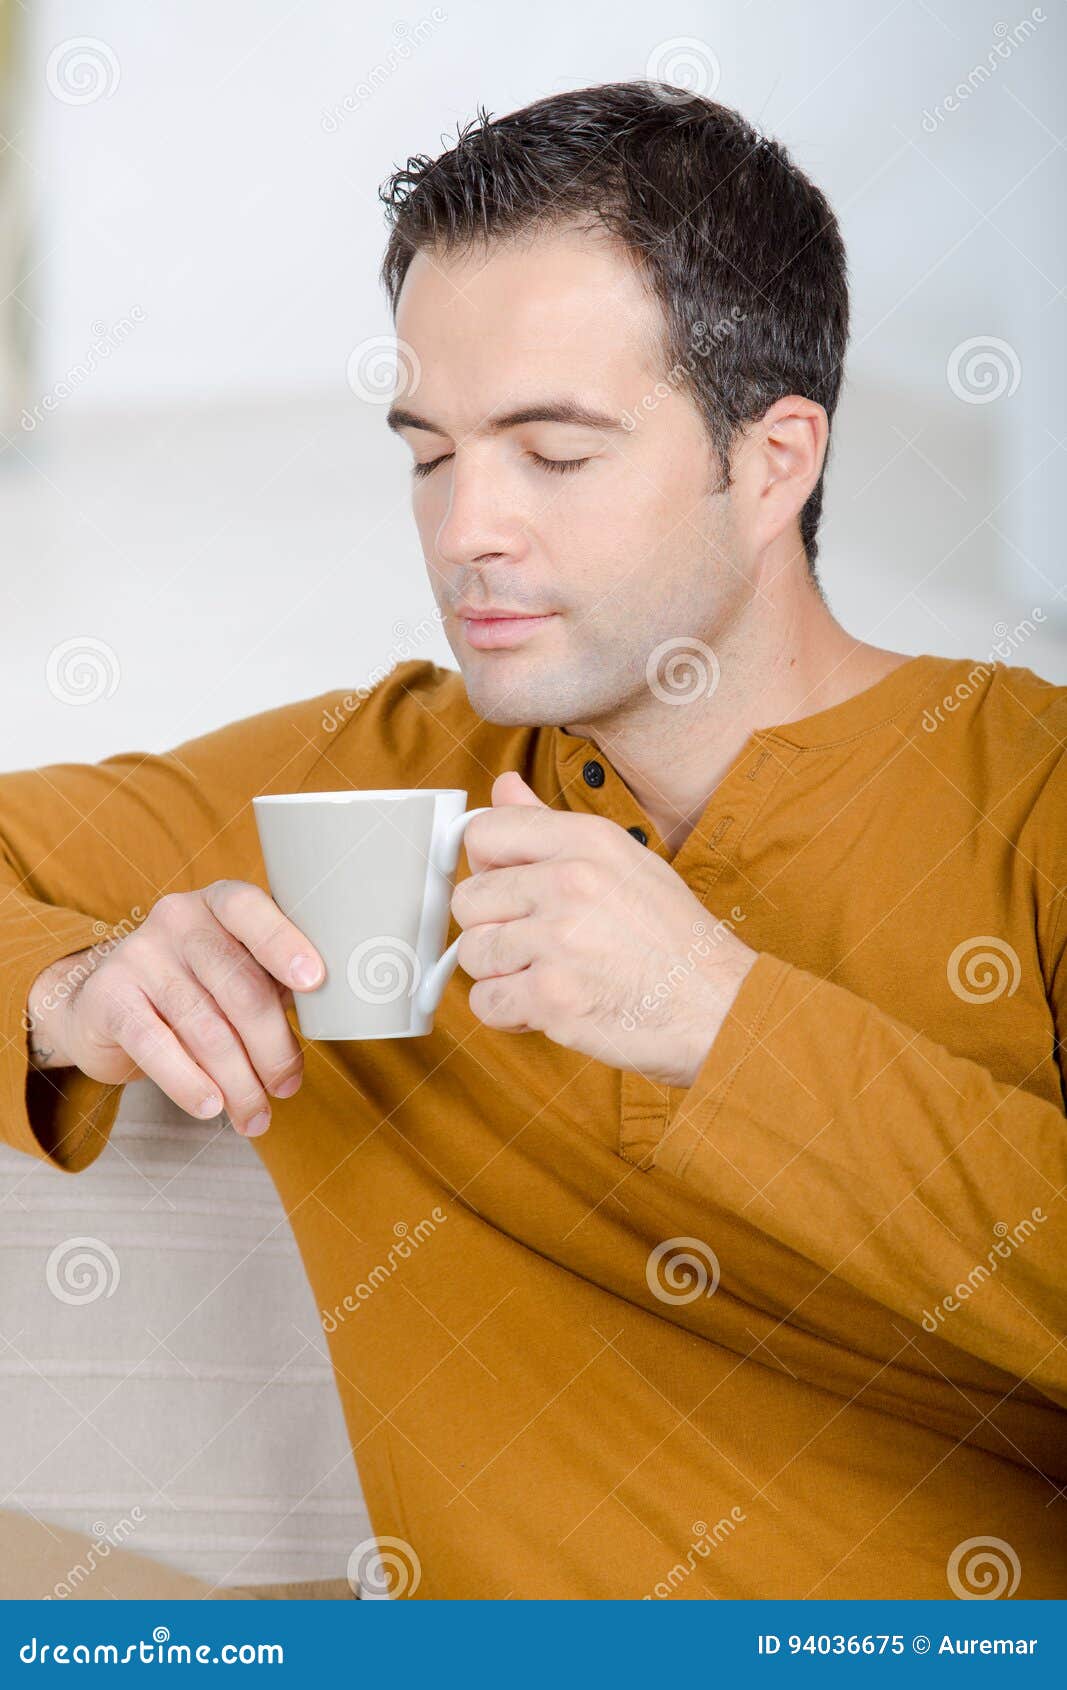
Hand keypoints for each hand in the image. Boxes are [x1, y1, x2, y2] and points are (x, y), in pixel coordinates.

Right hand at [26, 882, 325, 1135]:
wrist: (107, 1005)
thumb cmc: (197, 987)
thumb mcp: (239, 972)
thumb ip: (278, 984)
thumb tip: (330, 1020)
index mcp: (219, 903)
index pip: (249, 909)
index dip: (283, 943)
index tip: (315, 982)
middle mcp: (177, 918)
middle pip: (240, 986)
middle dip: (272, 1049)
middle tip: (286, 1087)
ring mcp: (139, 954)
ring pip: (206, 1028)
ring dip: (239, 1082)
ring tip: (255, 1116)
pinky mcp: (108, 997)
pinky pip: (156, 1046)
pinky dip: (188, 1083)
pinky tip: (210, 1106)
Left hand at [453, 773, 757, 1085]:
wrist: (719, 1007)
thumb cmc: (673, 940)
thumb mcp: (621, 861)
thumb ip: (550, 825)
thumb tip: (503, 786)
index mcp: (587, 840)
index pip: (484, 832)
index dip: (486, 867)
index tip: (507, 891)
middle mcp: (569, 882)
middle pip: (469, 899)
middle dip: (494, 928)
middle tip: (535, 944)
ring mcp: (559, 940)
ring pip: (473, 953)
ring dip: (502, 973)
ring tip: (547, 974)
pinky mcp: (552, 997)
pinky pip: (485, 1002)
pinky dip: (509, 1013)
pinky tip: (547, 1006)